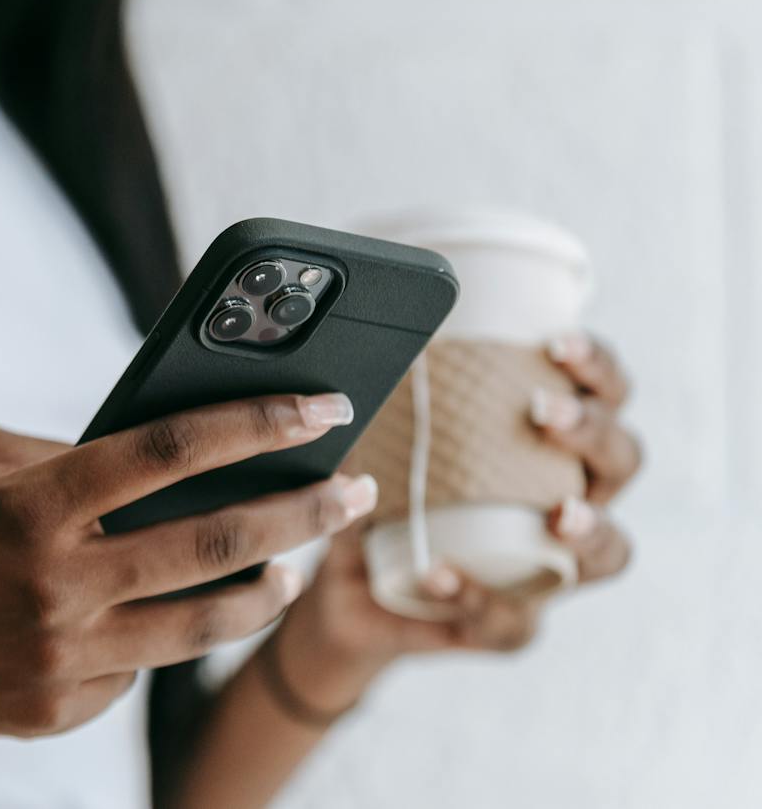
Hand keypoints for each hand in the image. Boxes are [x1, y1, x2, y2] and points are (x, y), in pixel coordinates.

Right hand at [0, 393, 380, 738]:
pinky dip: (164, 630)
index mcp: (31, 504)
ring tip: (293, 560)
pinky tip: (170, 606)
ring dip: (265, 586)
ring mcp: (61, 658)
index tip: (321, 406)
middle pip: (214, 543)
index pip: (169, 451)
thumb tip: (156, 459)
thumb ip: (63, 452)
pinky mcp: (59, 710)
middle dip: (302, 512)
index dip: (255, 424)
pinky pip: (139, 665)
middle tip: (351, 490)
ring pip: (203, 624)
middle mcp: (55, 584)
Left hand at [277, 329, 642, 670]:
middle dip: (595, 431)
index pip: (599, 395)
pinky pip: (514, 621)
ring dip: (592, 529)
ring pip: (609, 552)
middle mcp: (564, 502)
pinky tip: (440, 573)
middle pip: (622, 461)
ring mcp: (546, 568)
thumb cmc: (378, 500)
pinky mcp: (506, 623)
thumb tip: (361, 356)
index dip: (594, 367)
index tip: (557, 342)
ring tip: (559, 514)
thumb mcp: (374, 445)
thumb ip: (377, 405)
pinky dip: (480, 599)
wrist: (344, 593)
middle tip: (542, 411)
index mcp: (543, 446)